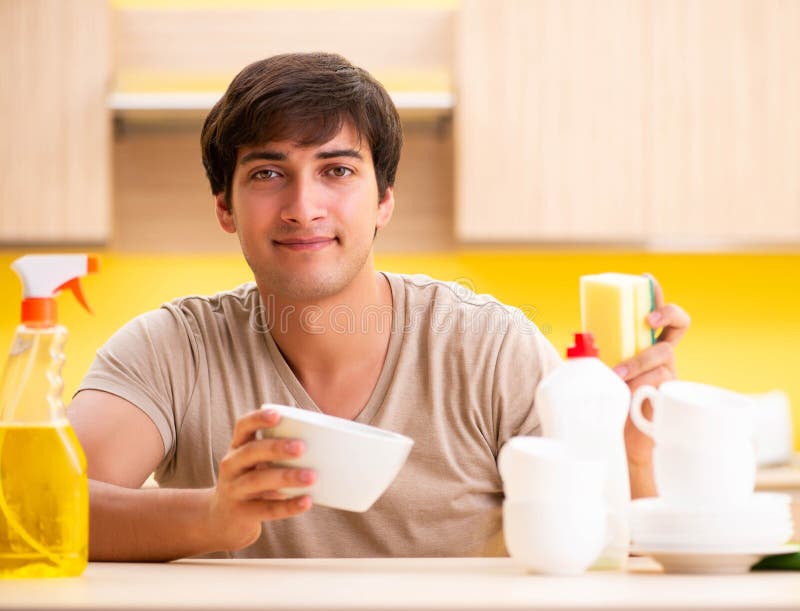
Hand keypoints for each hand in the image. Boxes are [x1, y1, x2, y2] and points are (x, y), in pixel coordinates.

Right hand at [205, 408, 314, 551]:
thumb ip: (279, 454)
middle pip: (251, 452)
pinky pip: (266, 509)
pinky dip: (288, 505)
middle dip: (276, 448)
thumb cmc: (252, 484)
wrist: (223, 520)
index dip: (258, 419)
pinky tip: (306, 501)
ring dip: (286, 477)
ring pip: (258, 480)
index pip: (243, 426)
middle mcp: (231, 465)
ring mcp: (233, 490)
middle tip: (302, 447)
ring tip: (311, 476)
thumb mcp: (257, 465)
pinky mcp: (241, 513)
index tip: (277, 414)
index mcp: (238, 448)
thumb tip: (324, 446)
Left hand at [613, 274, 690, 471]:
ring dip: (638, 361)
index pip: (658, 312)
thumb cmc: (608, 400)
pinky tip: (629, 395)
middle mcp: (662, 353)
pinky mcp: (669, 392)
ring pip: (661, 354)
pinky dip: (641, 385)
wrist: (620, 437)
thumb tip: (576, 342)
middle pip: (678, 322)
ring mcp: (668, 372)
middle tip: (647, 320)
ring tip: (618, 374)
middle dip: (665, 314)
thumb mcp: (599, 369)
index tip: (645, 279)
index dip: (657, 294)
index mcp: (645, 343)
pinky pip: (659, 380)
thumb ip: (594, 353)